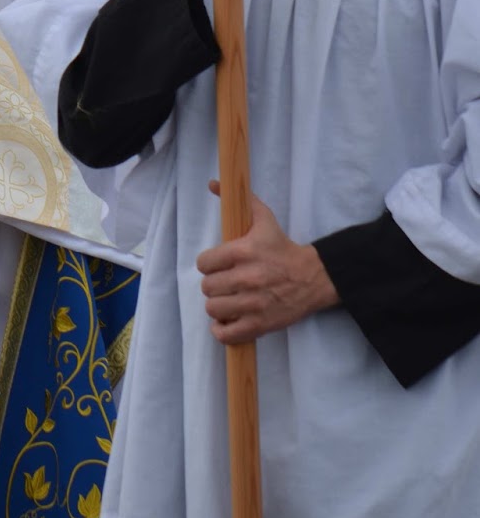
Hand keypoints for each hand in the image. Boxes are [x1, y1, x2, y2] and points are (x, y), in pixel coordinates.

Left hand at [197, 181, 338, 343]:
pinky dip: (222, 329)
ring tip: (228, 299)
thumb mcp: (263, 219)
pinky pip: (226, 334)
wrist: (314, 278)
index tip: (217, 265)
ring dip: (217, 305)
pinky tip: (227, 320)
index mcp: (244, 252)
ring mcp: (253, 304)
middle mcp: (247, 278)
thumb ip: (240, 200)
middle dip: (214, 284)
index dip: (208, 264)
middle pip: (207, 287)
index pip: (204, 263)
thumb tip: (214, 183)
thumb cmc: (283, 248)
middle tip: (226, 282)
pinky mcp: (260, 325)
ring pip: (213, 309)